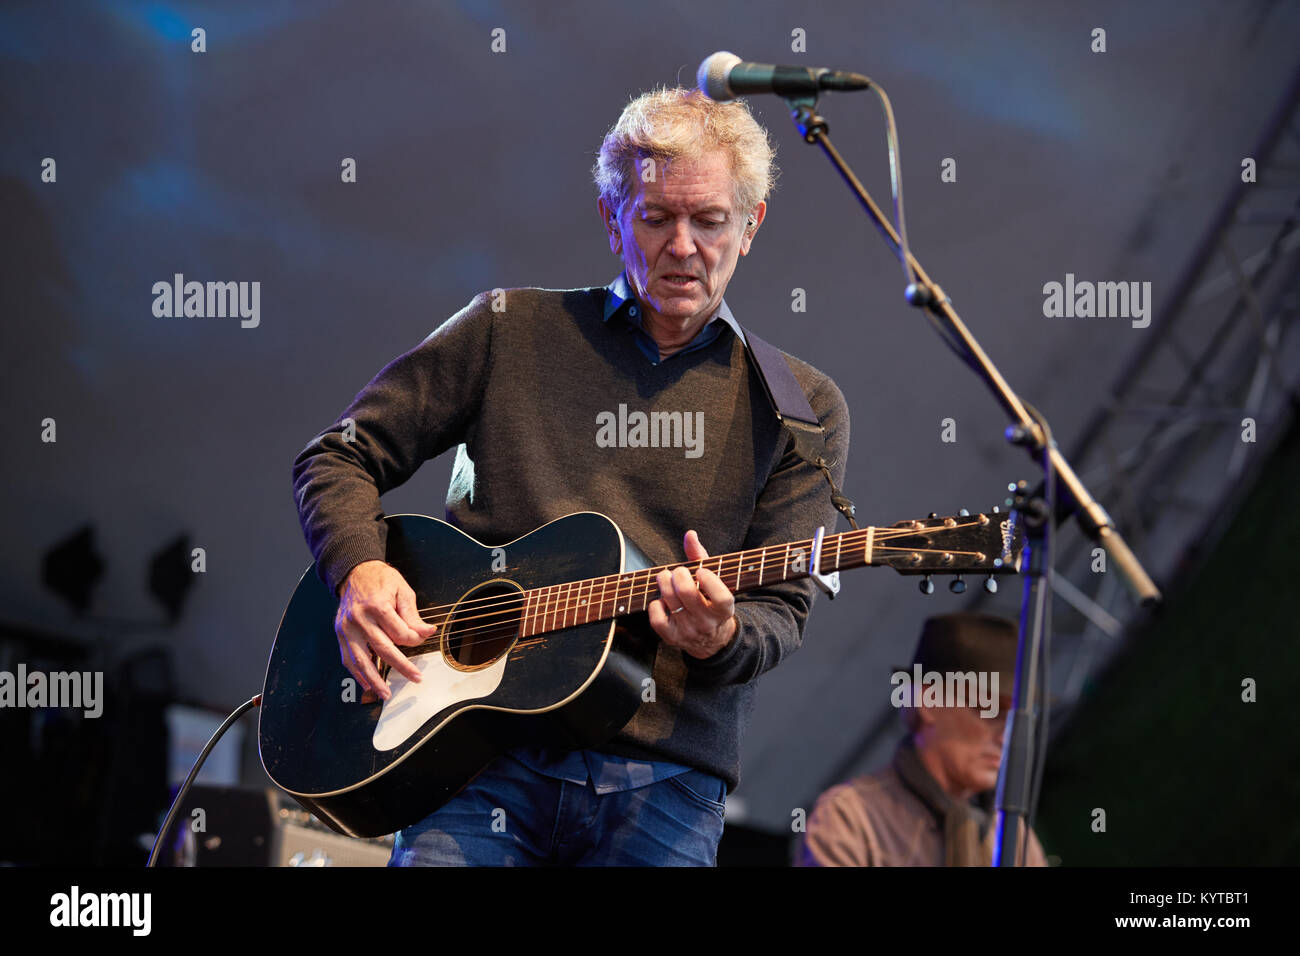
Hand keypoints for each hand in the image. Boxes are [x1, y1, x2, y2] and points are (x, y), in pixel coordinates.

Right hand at [335, 560, 436, 699]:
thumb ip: (413, 615)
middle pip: (383, 649)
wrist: (355, 572)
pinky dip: (356, 673)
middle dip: (401, 666)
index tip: (422, 639)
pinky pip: (347, 658)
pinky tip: (366, 683)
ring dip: (374, 679)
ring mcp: (347, 627)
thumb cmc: (380, 580)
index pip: (400, 633)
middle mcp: (359, 618)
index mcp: (377, 605)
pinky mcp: (340, 633)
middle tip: (415, 678)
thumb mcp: (402, 590)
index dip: (414, 639)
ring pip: (361, 659)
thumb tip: (427, 632)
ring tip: (386, 693)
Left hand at [649, 530, 737, 659]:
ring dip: (664, 583)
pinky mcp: (672, 638)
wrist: (711, 640)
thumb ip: (701, 556)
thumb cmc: (710, 601)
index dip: (710, 581)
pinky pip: (657, 619)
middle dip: (679, 575)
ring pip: (671, 602)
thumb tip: (689, 534)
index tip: (701, 571)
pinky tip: (662, 599)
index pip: (721, 597)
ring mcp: (689, 631)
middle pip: (688, 594)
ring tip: (665, 577)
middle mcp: (707, 623)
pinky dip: (655, 605)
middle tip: (678, 571)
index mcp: (724, 610)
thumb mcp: (713, 581)